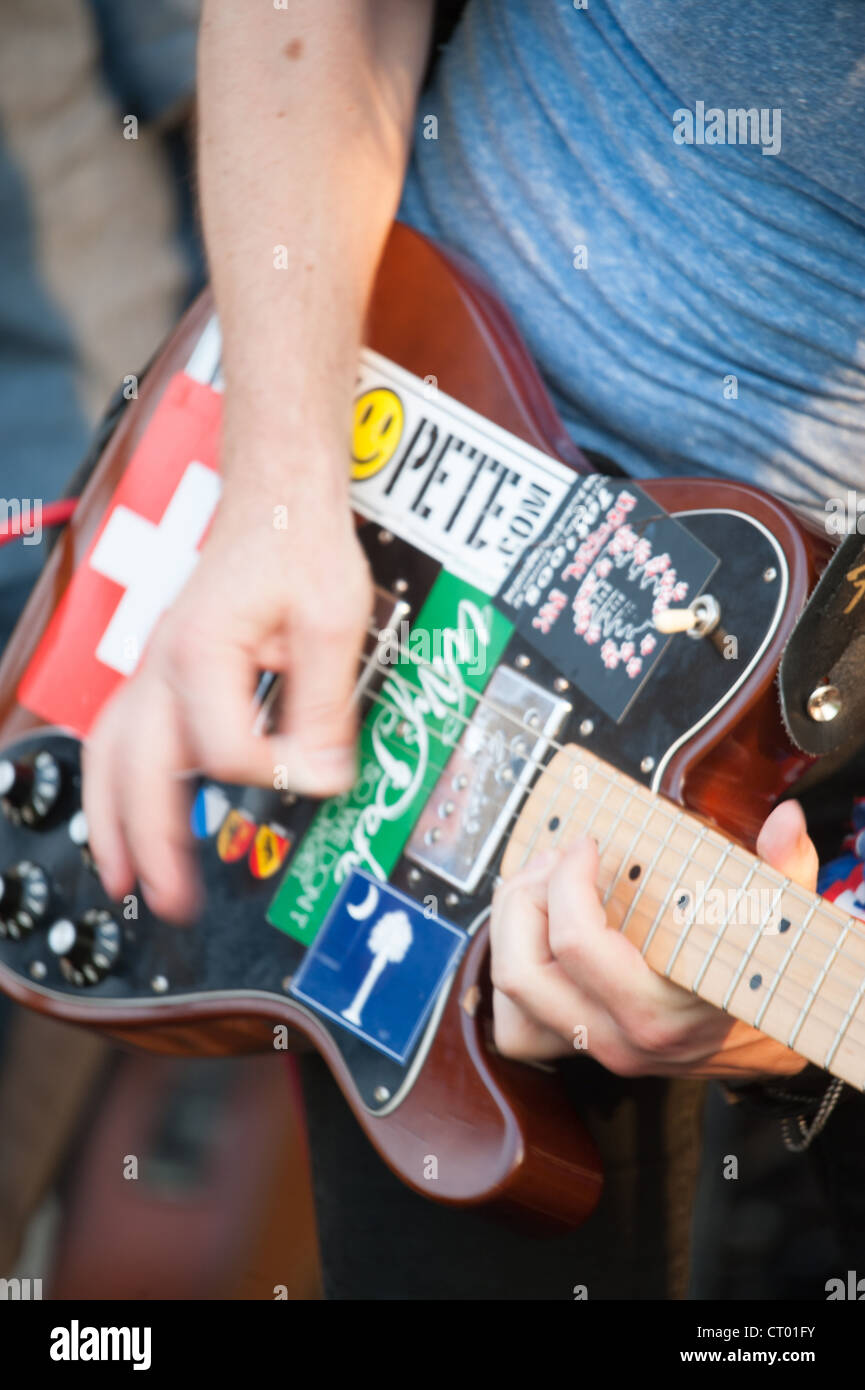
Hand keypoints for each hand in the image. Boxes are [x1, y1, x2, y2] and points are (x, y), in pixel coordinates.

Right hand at [83, 482, 371, 922]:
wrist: (276, 498)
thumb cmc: (299, 543)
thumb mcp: (335, 622)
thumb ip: (324, 707)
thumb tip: (322, 777)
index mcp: (204, 652)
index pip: (227, 751)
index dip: (276, 773)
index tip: (319, 772)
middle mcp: (164, 664)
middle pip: (135, 770)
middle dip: (147, 842)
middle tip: (169, 900)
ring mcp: (154, 666)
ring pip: (108, 755)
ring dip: (111, 820)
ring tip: (122, 876)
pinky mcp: (162, 668)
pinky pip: (118, 734)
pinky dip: (114, 783)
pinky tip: (123, 812)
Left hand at [490, 799, 818, 1079]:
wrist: (771, 1049)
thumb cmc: (769, 978)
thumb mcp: (784, 920)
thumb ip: (786, 869)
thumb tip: (785, 820)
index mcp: (661, 1010)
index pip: (577, 945)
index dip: (567, 881)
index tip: (587, 845)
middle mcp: (619, 1037)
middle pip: (521, 972)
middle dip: (524, 900)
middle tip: (553, 861)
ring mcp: (596, 1046)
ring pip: (510, 999)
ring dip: (510, 932)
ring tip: (539, 885)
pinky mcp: (581, 1045)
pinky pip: (518, 1023)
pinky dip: (515, 968)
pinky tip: (540, 928)